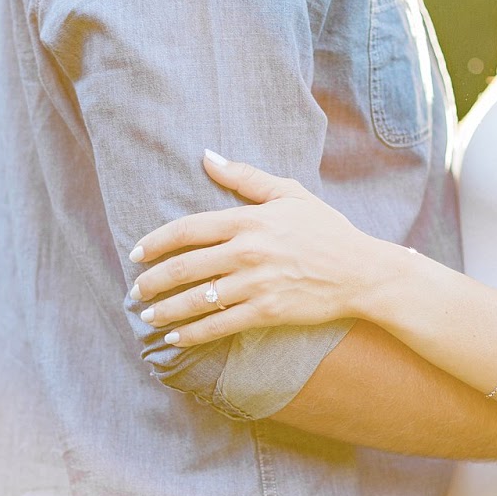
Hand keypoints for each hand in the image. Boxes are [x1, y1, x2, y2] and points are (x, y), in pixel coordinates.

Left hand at [128, 151, 381, 346]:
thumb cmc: (326, 230)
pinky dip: (194, 334)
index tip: (136, 254)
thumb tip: (207, 157)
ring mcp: (256, 284)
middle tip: (135, 291)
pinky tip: (176, 338)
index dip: (156, 243)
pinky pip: (220, 325)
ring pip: (197, 299)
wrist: (361, 271)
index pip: (188, 229)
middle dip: (152, 281)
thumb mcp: (289, 193)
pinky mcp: (267, 312)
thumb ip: (245, 177)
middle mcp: (247, 251)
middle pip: (185, 267)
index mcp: (249, 220)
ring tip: (148, 316)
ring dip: (166, 310)